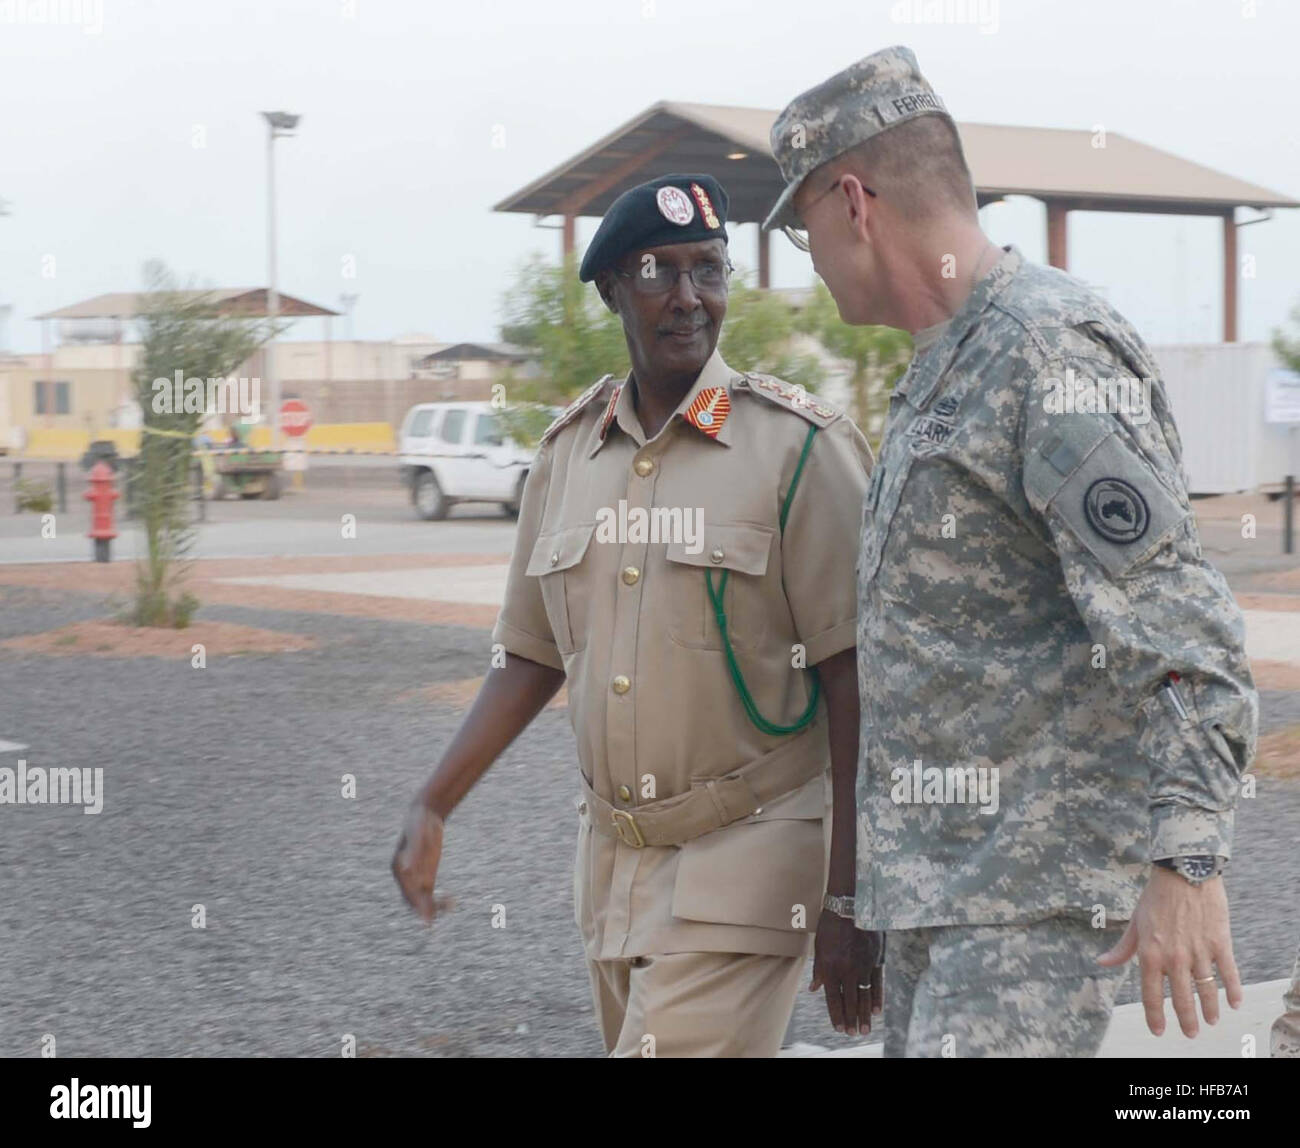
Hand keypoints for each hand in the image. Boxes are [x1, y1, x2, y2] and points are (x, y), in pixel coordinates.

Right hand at [391, 802, 455, 922]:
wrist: (425, 814)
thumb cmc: (420, 823)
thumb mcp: (419, 835)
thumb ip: (414, 852)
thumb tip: (407, 868)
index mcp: (398, 867)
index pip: (407, 892)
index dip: (416, 905)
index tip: (426, 919)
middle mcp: (404, 875)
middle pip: (411, 899)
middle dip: (423, 910)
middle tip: (435, 920)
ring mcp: (415, 876)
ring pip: (420, 900)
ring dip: (431, 909)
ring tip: (448, 906)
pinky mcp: (425, 874)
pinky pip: (429, 893)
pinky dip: (437, 901)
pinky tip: (450, 901)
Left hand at [810, 913, 883, 1035]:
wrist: (850, 904)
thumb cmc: (830, 924)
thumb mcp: (819, 946)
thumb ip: (819, 970)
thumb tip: (815, 989)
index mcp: (830, 968)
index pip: (833, 998)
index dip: (836, 1014)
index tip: (838, 1027)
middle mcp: (846, 971)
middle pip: (849, 1001)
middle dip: (851, 1020)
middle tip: (852, 1034)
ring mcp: (863, 966)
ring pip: (864, 996)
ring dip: (864, 1015)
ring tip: (864, 1030)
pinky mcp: (876, 960)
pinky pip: (877, 984)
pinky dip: (877, 998)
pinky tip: (876, 1011)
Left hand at [1097, 867, 1242, 1036]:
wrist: (1183, 872)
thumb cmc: (1156, 896)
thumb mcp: (1135, 922)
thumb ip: (1123, 947)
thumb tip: (1102, 963)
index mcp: (1150, 954)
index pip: (1150, 994)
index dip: (1154, 1016)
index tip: (1158, 1030)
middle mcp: (1174, 958)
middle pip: (1181, 999)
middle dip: (1186, 1020)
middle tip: (1190, 1033)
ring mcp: (1198, 952)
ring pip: (1206, 991)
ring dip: (1209, 1010)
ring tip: (1210, 1022)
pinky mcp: (1219, 943)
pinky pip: (1228, 973)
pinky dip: (1233, 990)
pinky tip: (1234, 1003)